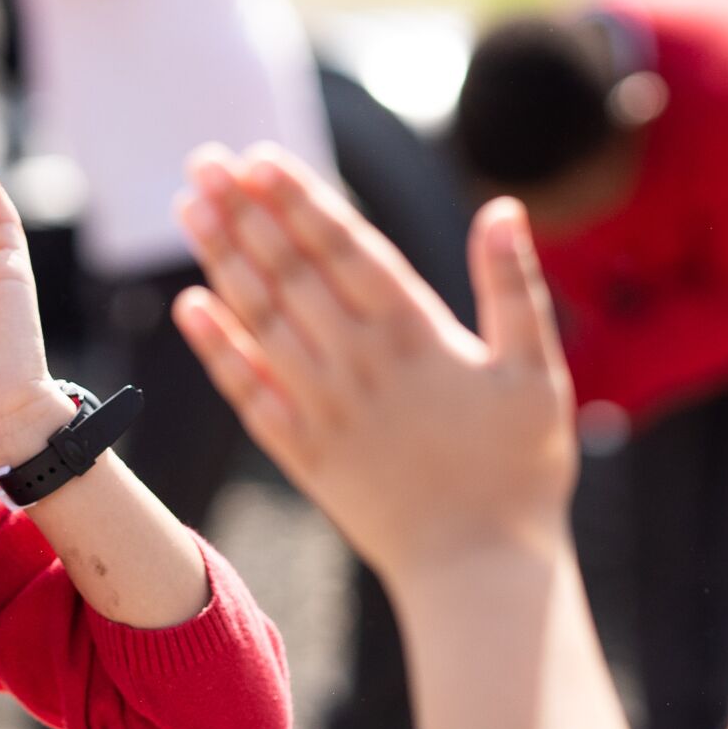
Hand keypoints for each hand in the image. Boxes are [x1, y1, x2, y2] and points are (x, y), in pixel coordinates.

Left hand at [171, 148, 579, 581]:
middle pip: (288, 274)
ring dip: (221, 261)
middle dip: (245, 213)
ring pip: (260, 320)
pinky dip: (217, 347)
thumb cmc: (521, 470)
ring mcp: (323, 409)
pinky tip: (190, 306)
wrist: (479, 571)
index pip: (343, 250)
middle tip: (205, 161)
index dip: (299, 200)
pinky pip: (248, 391)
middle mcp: (357, 365)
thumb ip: (514, 287)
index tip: (261, 157)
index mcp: (415, 337)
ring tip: (190, 208)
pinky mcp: (303, 453)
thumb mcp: (538, 373)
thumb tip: (503, 208)